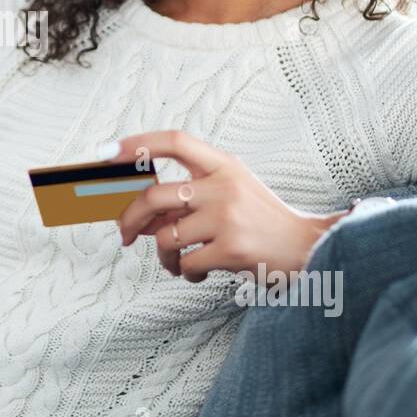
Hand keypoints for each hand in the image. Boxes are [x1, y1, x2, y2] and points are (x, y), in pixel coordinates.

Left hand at [109, 130, 346, 280]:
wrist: (309, 248)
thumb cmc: (262, 221)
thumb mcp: (230, 195)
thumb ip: (189, 199)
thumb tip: (138, 215)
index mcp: (224, 166)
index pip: (175, 142)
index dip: (138, 145)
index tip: (108, 152)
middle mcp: (224, 186)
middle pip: (154, 196)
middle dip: (128, 217)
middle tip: (123, 233)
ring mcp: (228, 218)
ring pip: (165, 237)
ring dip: (162, 256)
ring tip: (175, 262)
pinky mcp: (232, 249)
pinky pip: (187, 263)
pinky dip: (185, 273)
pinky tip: (197, 273)